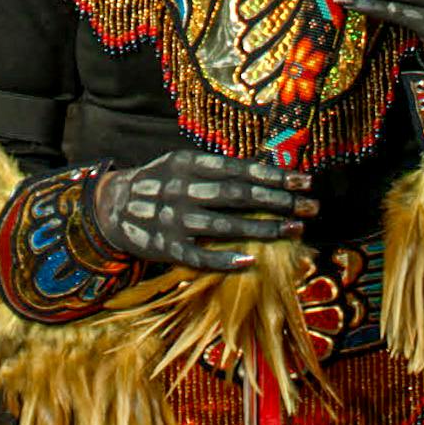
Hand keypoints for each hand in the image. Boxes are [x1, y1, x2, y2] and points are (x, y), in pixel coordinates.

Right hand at [88, 145, 312, 273]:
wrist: (113, 207)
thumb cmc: (160, 183)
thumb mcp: (182, 164)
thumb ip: (218, 168)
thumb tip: (266, 168)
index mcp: (188, 164)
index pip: (239, 170)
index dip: (274, 176)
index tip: (304, 181)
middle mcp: (182, 190)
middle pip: (238, 195)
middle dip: (278, 201)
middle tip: (311, 206)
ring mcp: (173, 220)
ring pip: (225, 225)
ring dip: (263, 228)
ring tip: (295, 229)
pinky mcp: (166, 248)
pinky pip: (200, 256)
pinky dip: (225, 258)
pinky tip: (251, 260)